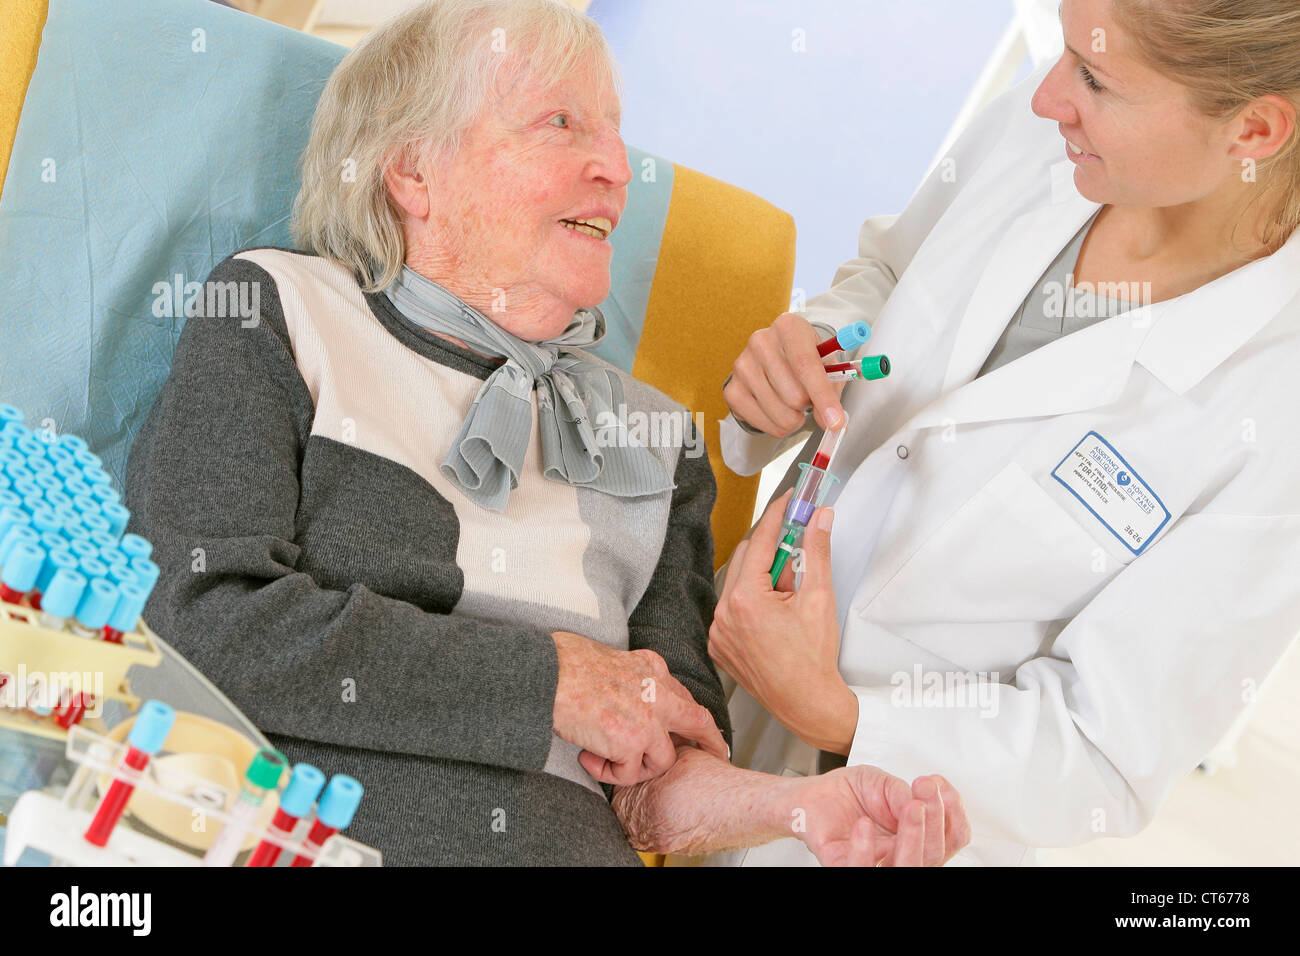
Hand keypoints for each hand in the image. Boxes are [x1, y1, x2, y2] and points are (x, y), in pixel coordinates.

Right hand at [551, 632, 729, 786]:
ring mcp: (648, 718)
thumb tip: (632, 708)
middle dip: (711, 743)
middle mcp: (657, 691)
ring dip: (633, 767)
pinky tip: (587, 756)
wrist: (546, 673)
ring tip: (602, 758)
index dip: (692, 718)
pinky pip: (628, 773)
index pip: (683, 696)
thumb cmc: (564, 664)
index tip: (701, 730)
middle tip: (717, 755)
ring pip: (663, 760)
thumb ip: (631, 682)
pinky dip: (606, 772)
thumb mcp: (612, 661)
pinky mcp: (631, 742)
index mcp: (651, 667)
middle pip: (698, 722)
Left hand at [709, 491, 855, 752]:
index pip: (761, 541)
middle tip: (798, 545)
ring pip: (737, 583)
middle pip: (746, 558)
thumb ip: (817, 552)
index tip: (790, 501)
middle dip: (773, 549)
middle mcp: (723, 614)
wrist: (806, 704)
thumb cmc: (813, 658)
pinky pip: (730, 608)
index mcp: (746, 599)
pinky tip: (775, 614)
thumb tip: (820, 518)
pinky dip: (750, 601)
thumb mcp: (820, 598)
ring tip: (790, 594)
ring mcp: (717, 631)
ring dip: (762, 577)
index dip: (778, 516)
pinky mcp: (718, 645)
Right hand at [723, 312, 845, 436]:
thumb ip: (831, 392)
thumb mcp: (826, 366)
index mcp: (788, 327)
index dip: (822, 396)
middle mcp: (761, 341)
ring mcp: (742, 365)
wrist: (777, 358)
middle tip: (808, 397)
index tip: (835, 421)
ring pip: (779, 413)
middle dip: (808, 406)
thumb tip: (830, 421)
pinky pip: (762, 422)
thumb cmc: (804, 360)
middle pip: (793, 394)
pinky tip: (779, 411)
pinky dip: (777, 426)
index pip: (805, 365)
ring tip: (793, 404)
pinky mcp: (732, 390)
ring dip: (793, 418)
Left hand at [786, 768, 971, 866]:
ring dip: (914, 836)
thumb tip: (922, 801)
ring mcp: (876, 862)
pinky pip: (860, 869)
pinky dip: (864, 850)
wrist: (810, 795)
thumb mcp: (881, 781)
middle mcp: (901, 853)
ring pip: (908, 867)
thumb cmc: (848, 792)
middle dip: (935, 818)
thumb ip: (902, 793)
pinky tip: (863, 824)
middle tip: (924, 788)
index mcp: (916, 835)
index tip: (938, 784)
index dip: (953, 812)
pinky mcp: (844, 866)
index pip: (952, 837)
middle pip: (935, 854)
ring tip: (910, 806)